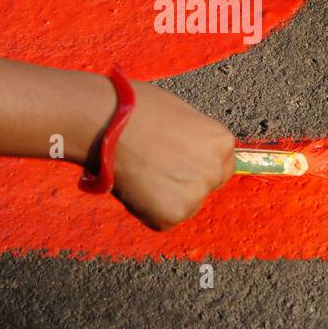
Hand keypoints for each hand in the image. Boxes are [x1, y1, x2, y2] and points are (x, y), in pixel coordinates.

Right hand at [112, 82, 235, 230]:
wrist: (106, 123)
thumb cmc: (136, 110)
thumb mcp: (180, 115)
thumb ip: (193, 138)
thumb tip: (187, 152)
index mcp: (221, 143)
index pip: (221, 164)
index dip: (197, 163)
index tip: (179, 162)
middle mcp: (214, 171)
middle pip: (205, 186)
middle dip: (185, 182)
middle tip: (156, 170)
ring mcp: (194, 197)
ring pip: (183, 205)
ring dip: (166, 197)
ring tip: (141, 174)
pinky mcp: (170, 216)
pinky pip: (161, 218)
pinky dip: (146, 209)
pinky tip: (133, 186)